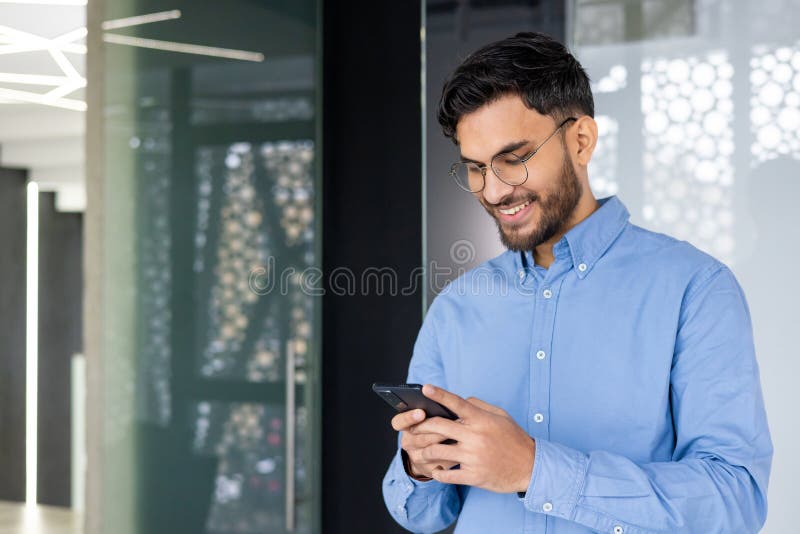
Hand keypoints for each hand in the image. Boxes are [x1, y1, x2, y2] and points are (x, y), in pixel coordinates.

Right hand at [391, 408, 458, 478]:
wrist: (432, 456)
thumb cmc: (433, 428)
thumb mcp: (428, 417)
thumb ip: (433, 409)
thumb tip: (448, 403)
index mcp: (405, 426)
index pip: (399, 422)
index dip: (409, 418)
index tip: (421, 413)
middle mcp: (408, 442)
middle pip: (418, 437)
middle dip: (435, 430)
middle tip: (450, 423)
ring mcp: (417, 457)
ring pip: (430, 451)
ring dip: (445, 442)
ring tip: (459, 434)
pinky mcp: (429, 469)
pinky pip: (440, 463)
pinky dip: (451, 456)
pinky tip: (461, 450)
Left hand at [410, 384, 534, 492]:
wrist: (530, 467)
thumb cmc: (514, 439)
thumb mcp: (501, 416)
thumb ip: (479, 406)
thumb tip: (461, 399)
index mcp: (481, 420)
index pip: (457, 403)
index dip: (439, 395)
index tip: (425, 388)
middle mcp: (475, 437)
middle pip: (438, 426)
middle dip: (420, 425)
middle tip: (412, 427)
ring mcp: (473, 457)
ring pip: (437, 450)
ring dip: (425, 451)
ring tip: (421, 451)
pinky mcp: (473, 476)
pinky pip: (446, 475)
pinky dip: (437, 473)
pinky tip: (435, 470)